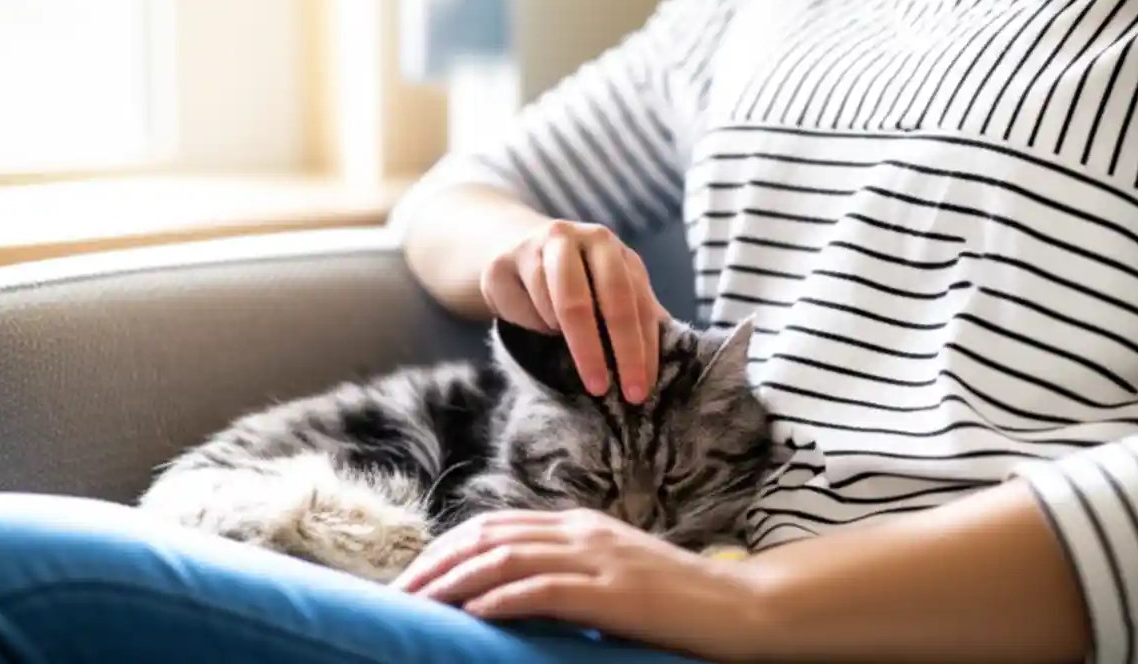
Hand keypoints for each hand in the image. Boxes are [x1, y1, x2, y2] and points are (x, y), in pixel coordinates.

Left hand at [391, 509, 763, 661]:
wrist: (738, 607)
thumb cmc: (675, 598)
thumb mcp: (612, 574)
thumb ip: (566, 571)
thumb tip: (506, 590)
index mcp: (578, 524)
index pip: (494, 525)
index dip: (445, 547)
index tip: (413, 577)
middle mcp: (582, 532)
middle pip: (490, 535)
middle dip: (436, 564)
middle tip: (399, 596)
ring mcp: (599, 559)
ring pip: (508, 556)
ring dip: (455, 581)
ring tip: (419, 605)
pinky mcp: (615, 593)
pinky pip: (547, 589)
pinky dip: (504, 597)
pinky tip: (475, 612)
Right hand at [480, 219, 665, 403]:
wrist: (513, 246)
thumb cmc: (573, 277)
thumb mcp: (609, 287)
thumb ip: (635, 313)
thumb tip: (673, 356)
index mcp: (610, 247)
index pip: (631, 302)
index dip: (638, 348)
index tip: (639, 389)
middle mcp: (574, 238)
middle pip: (589, 302)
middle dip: (598, 351)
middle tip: (603, 389)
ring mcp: (534, 248)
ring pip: (552, 307)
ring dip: (563, 338)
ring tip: (569, 352)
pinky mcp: (501, 265)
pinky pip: (521, 310)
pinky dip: (534, 326)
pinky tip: (540, 328)